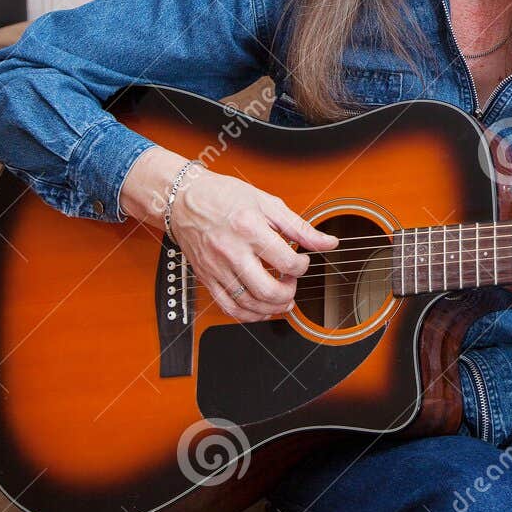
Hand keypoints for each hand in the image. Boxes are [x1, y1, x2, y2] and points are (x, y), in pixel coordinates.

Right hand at [167, 167, 337, 322]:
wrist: (184, 199)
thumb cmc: (224, 196)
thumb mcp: (268, 203)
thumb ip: (300, 227)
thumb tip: (328, 243)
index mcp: (249, 228)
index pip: (286, 262)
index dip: (302, 266)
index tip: (301, 260)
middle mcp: (231, 251)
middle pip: (267, 289)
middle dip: (289, 293)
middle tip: (292, 283)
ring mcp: (216, 267)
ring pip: (248, 304)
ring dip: (272, 307)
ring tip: (282, 298)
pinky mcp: (206, 278)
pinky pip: (228, 308)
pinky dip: (248, 315)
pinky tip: (261, 308)